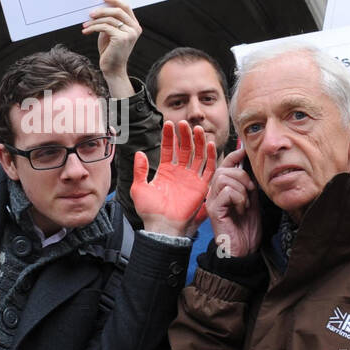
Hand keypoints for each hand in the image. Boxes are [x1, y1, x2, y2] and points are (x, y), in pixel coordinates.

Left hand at [83, 0, 139, 96]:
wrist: (113, 70)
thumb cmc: (110, 52)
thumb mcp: (110, 33)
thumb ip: (109, 21)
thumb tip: (100, 8)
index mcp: (135, 26)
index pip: (126, 7)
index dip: (115, 0)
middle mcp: (135, 28)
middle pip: (118, 10)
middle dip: (102, 10)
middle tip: (90, 14)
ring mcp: (129, 33)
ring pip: (109, 19)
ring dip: (94, 21)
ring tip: (85, 25)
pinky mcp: (121, 38)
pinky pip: (104, 27)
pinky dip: (93, 28)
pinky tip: (86, 31)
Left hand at [131, 122, 214, 236]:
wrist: (162, 226)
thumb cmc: (150, 210)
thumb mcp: (139, 187)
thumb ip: (140, 170)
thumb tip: (139, 153)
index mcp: (165, 171)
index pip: (169, 149)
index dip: (169, 136)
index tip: (168, 123)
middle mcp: (180, 172)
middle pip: (185, 149)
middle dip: (184, 135)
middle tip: (184, 123)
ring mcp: (191, 178)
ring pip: (197, 155)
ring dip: (198, 142)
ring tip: (197, 129)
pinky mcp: (201, 187)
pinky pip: (208, 169)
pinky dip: (210, 157)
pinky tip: (209, 145)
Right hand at [205, 147, 261, 257]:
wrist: (244, 250)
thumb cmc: (247, 228)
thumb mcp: (251, 200)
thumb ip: (249, 184)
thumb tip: (252, 165)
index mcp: (223, 189)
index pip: (224, 164)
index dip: (235, 155)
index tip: (246, 152)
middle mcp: (214, 193)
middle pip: (223, 169)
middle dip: (242, 176)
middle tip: (251, 191)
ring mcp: (212, 201)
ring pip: (224, 178)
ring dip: (241, 189)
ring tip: (245, 203)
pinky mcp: (213, 209)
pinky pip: (227, 191)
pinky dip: (239, 198)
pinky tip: (241, 209)